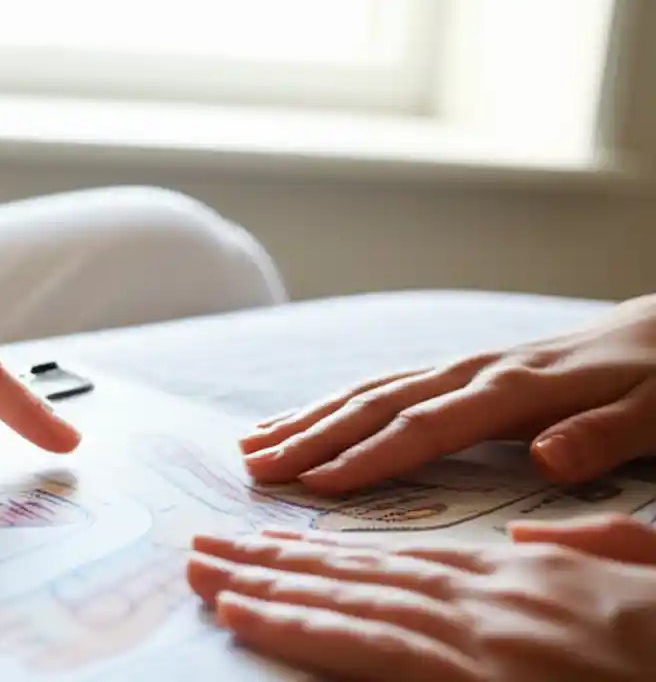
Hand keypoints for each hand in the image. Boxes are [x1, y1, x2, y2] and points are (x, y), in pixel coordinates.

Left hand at [187, 517, 655, 680]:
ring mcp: (476, 634)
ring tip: (199, 571)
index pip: (399, 559)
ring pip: (343, 598)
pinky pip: (365, 647)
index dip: (327, 551)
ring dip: (262, 583)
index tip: (269, 543)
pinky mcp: (472, 676)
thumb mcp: (641, 582)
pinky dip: (296, 626)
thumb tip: (524, 539)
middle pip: (353, 571)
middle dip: (270, 560)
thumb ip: (581, 553)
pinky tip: (243, 613)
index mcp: (518, 576)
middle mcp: (483, 594)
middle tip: (199, 548)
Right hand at [239, 295, 655, 492]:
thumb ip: (602, 434)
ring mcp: (464, 368)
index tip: (316, 484)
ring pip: (371, 390)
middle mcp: (476, 373)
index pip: (427, 427)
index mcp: (517, 389)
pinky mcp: (463, 371)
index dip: (369, 456)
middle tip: (254, 467)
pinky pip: (387, 385)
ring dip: (310, 417)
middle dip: (312, 436)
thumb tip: (542, 458)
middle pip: (378, 404)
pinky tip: (306, 418)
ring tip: (252, 443)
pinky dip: (338, 403)